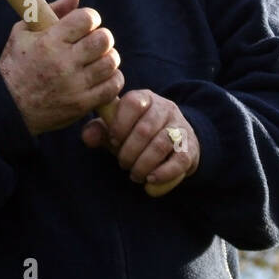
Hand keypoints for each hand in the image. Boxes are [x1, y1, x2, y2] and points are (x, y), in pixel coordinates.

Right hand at [0, 0, 124, 134]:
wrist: (6, 107)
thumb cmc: (14, 67)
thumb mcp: (22, 33)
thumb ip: (50, 12)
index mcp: (49, 42)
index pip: (87, 19)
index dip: (91, 17)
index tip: (86, 23)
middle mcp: (64, 63)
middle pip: (104, 39)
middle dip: (102, 36)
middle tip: (93, 41)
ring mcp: (75, 85)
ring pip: (111, 62)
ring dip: (108, 57)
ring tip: (97, 59)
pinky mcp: (82, 104)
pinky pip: (112, 86)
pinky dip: (112, 78)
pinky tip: (101, 76)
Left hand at [81, 89, 199, 185]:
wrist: (174, 142)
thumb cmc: (138, 134)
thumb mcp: (118, 129)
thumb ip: (100, 131)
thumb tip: (88, 137)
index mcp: (145, 98)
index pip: (133, 102)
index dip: (120, 124)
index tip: (113, 141)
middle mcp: (165, 108)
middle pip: (145, 128)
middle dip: (129, 151)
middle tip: (122, 164)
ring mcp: (180, 126)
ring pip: (161, 144)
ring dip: (143, 164)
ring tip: (135, 175)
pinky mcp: (190, 147)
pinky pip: (179, 160)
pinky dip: (163, 173)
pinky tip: (150, 180)